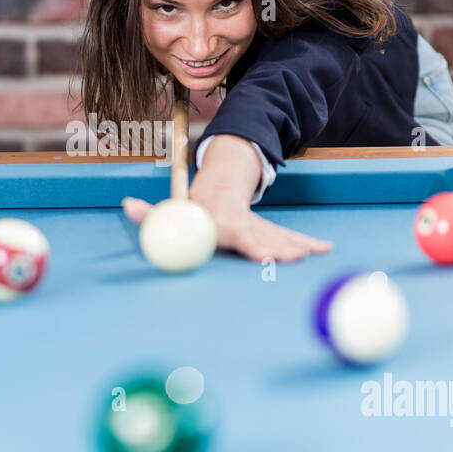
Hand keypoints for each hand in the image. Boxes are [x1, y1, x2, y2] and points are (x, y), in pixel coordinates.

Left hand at [121, 187, 332, 263]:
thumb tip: (128, 205)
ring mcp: (260, 229)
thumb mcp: (172, 211)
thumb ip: (151, 214)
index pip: (236, 235)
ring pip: (281, 237)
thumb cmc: (194, 211)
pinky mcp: (271, 233)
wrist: (218, 193)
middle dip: (279, 248)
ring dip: (296, 246)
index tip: (259, 252)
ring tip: (312, 254)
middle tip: (293, 258)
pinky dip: (308, 243)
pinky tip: (325, 249)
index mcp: (223, 223)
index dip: (249, 244)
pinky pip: (291, 238)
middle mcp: (245, 225)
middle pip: (264, 238)